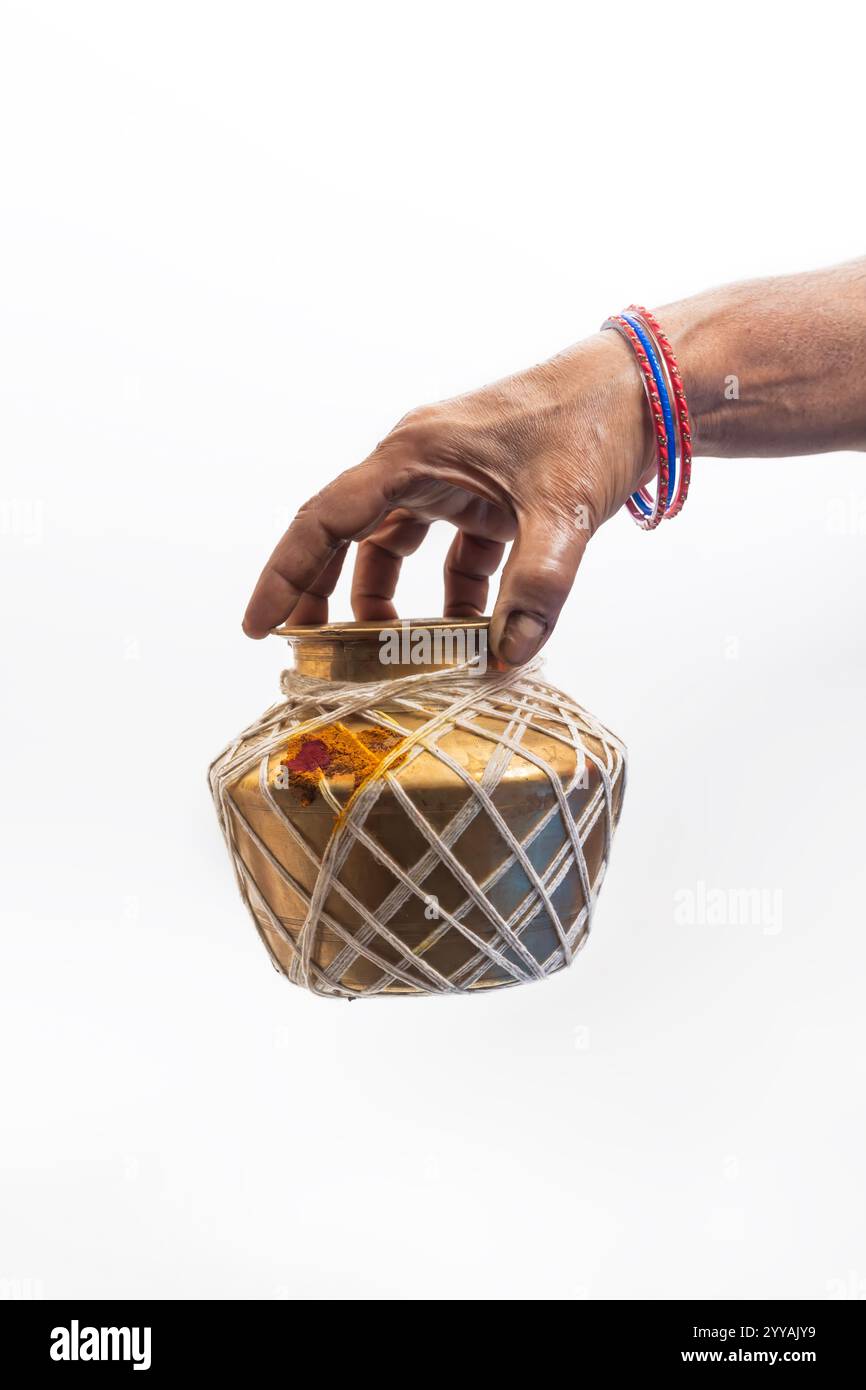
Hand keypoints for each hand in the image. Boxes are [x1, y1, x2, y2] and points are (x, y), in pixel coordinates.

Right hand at [243, 331, 651, 664]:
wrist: (646, 389)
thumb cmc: (594, 422)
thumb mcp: (564, 508)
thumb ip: (538, 585)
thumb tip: (510, 655)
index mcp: (414, 455)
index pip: (325, 519)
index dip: (286, 574)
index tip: (260, 626)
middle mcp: (419, 464)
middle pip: (346, 538)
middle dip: (323, 597)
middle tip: (309, 655)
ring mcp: (451, 479)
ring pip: (393, 549)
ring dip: (389, 604)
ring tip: (388, 661)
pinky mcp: (485, 496)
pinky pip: (448, 556)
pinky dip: (452, 598)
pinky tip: (471, 638)